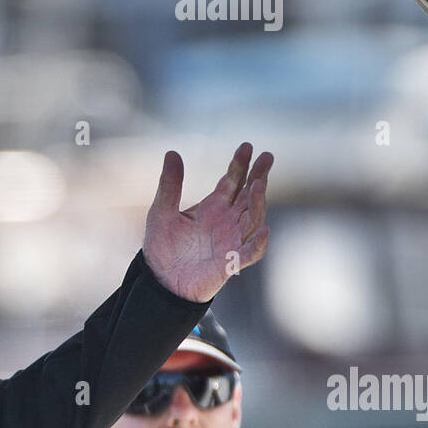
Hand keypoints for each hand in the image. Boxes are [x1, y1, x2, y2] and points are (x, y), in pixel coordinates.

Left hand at [142, 142, 271, 302]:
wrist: (159, 281)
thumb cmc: (162, 247)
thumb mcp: (161, 212)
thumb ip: (170, 185)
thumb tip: (172, 152)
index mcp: (213, 206)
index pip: (233, 181)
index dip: (240, 164)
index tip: (246, 146)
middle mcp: (227, 221)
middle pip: (250, 195)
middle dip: (259, 176)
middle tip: (267, 157)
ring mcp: (231, 241)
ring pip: (253, 219)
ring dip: (258, 203)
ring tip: (257, 186)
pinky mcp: (230, 263)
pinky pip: (250, 253)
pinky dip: (258, 244)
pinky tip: (263, 231)